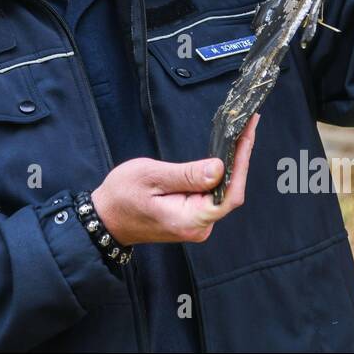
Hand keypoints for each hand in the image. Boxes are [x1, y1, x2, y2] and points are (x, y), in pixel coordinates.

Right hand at [91, 113, 259, 245]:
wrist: (105, 218)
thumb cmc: (121, 196)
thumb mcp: (151, 177)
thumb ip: (187, 175)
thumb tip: (219, 168)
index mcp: (190, 219)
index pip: (229, 193)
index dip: (242, 163)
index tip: (248, 135)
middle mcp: (198, 227)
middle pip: (230, 192)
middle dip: (240, 159)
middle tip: (247, 127)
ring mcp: (196, 225)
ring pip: (222, 193)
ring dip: (231, 166)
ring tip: (238, 136)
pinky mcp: (191, 219)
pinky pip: (211, 196)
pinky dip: (217, 175)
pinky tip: (222, 156)